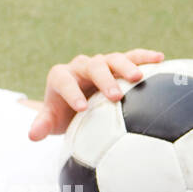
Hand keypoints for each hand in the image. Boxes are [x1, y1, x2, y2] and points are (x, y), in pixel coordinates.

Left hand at [28, 49, 164, 140]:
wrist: (74, 104)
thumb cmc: (62, 114)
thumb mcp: (50, 121)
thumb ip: (41, 125)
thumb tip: (32, 135)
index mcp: (60, 77)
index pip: (64, 81)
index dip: (72, 93)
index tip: (81, 107)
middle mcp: (80, 67)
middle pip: (92, 67)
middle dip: (103, 80)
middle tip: (114, 96)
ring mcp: (100, 63)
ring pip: (113, 59)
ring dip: (126, 66)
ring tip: (139, 77)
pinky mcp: (117, 64)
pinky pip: (132, 56)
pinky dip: (144, 56)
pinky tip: (160, 58)